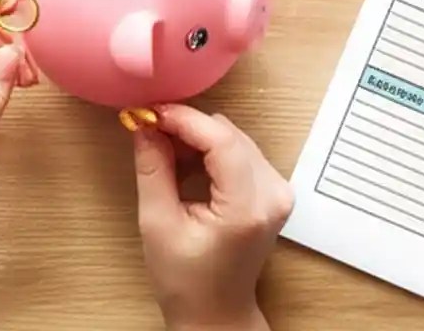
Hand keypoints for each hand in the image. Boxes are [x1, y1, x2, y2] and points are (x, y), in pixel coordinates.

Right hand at [131, 105, 292, 330]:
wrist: (217, 312)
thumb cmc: (185, 280)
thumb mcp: (158, 225)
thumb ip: (153, 170)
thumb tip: (144, 126)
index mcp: (246, 207)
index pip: (222, 141)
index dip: (185, 120)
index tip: (151, 112)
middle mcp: (272, 194)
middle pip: (231, 135)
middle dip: (189, 127)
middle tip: (149, 129)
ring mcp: (279, 192)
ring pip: (236, 139)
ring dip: (200, 137)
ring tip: (164, 149)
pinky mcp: (275, 191)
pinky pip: (242, 153)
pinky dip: (213, 150)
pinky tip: (187, 161)